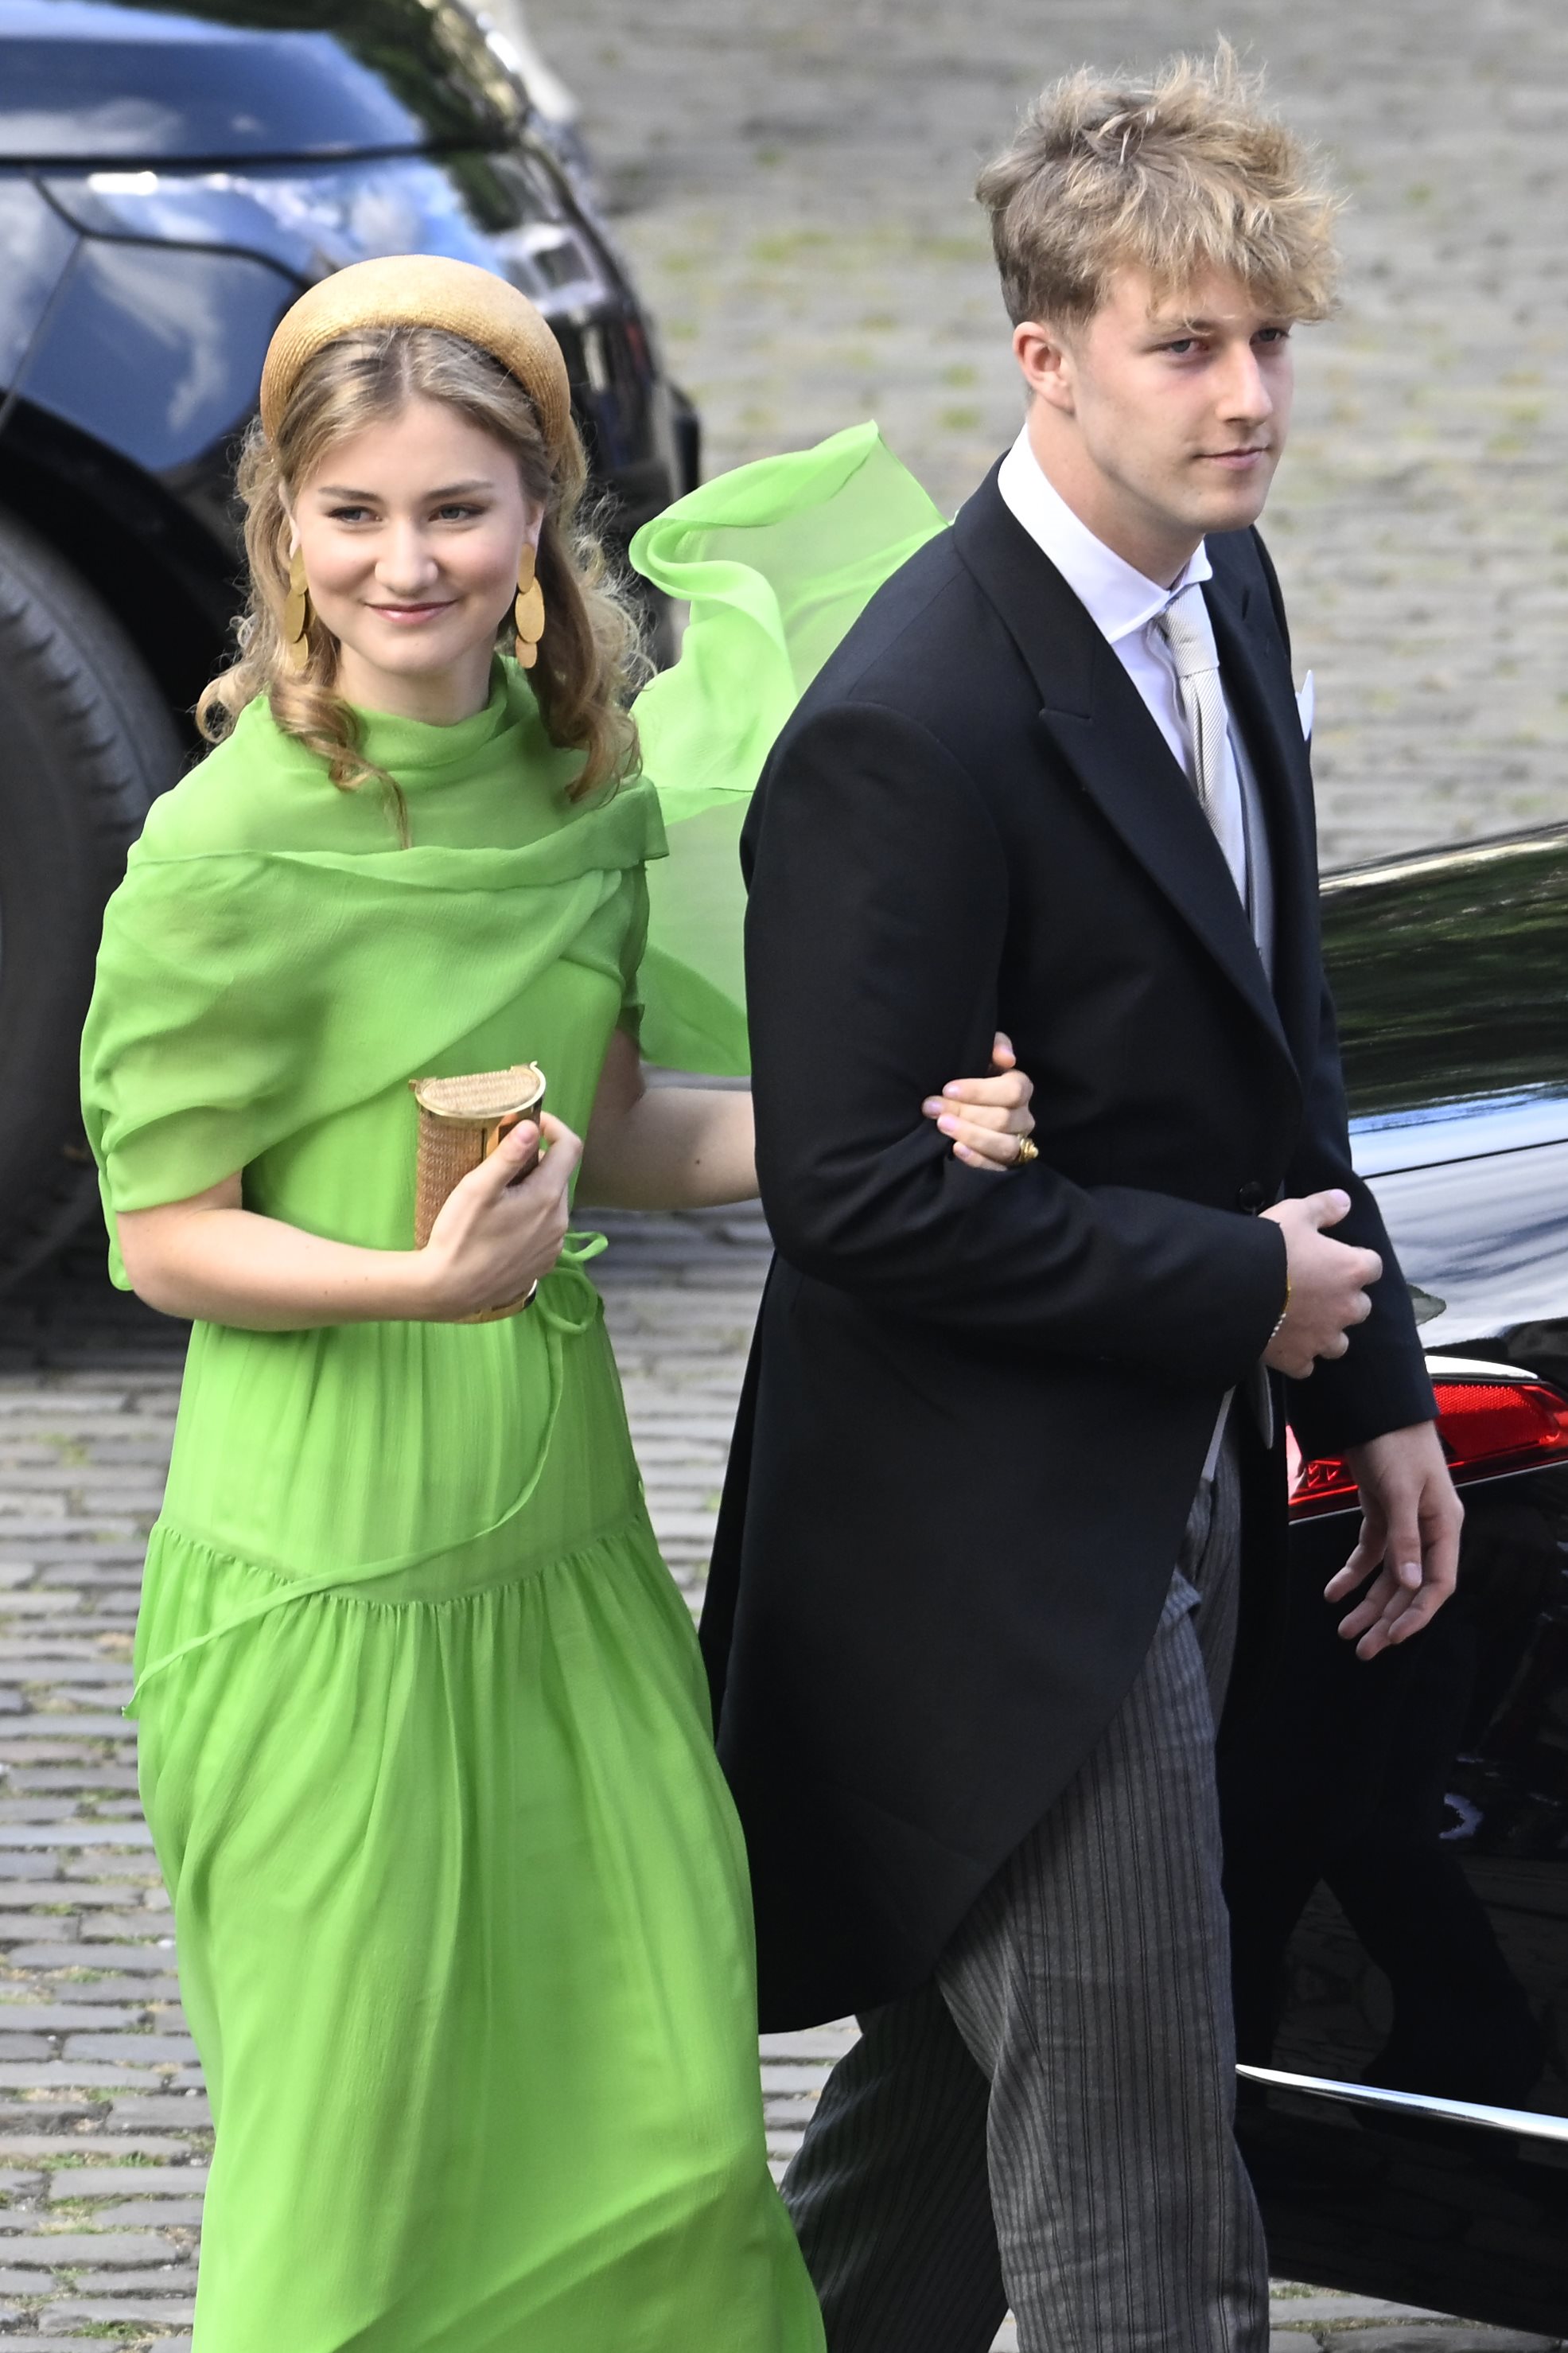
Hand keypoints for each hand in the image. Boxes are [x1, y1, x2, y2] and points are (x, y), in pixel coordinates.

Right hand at [417, 1113, 581, 1319]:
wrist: (451, 1289)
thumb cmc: (461, 1235)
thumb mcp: (478, 1188)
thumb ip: (508, 1155)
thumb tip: (532, 1126)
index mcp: (548, 1196)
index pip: (570, 1147)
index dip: (554, 1127)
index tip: (531, 1122)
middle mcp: (561, 1221)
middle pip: (559, 1176)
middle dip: (538, 1161)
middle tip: (502, 1162)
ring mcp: (554, 1246)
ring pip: (553, 1203)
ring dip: (535, 1190)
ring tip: (501, 1195)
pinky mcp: (544, 1263)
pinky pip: (546, 1228)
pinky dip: (533, 1216)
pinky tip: (505, 1224)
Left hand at [921, 1032, 1035, 1171]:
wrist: (965, 1106)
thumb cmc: (975, 1077)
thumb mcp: (984, 1055)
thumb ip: (996, 1045)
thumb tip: (1007, 1057)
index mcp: (1021, 1088)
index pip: (1013, 1091)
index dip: (980, 1091)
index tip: (948, 1088)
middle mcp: (1024, 1117)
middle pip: (1003, 1119)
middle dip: (965, 1112)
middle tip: (933, 1107)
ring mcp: (1018, 1143)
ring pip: (1004, 1145)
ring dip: (971, 1135)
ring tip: (942, 1126)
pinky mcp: (1005, 1165)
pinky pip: (997, 1167)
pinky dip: (977, 1159)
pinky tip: (956, 1149)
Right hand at [1259, 1188, 1381, 1377]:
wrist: (1235, 1289)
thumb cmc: (1269, 1247)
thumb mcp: (1295, 1213)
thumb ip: (1324, 1207)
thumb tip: (1345, 1202)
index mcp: (1351, 1270)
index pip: (1372, 1266)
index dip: (1355, 1261)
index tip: (1337, 1258)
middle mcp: (1346, 1308)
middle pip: (1360, 1307)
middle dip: (1344, 1300)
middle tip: (1318, 1290)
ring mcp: (1323, 1338)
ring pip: (1339, 1343)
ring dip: (1327, 1333)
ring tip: (1304, 1322)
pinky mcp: (1298, 1360)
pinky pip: (1307, 1365)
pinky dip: (1300, 1358)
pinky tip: (1285, 1346)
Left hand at [1325, 1420, 1461, 1658]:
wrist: (1376, 1408)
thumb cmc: (1396, 1443)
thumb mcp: (1401, 1490)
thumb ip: (1405, 1538)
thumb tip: (1410, 1583)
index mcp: (1444, 1527)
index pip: (1437, 1584)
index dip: (1416, 1615)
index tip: (1392, 1637)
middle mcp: (1428, 1530)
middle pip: (1411, 1587)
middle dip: (1388, 1620)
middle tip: (1364, 1649)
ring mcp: (1405, 1524)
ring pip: (1389, 1576)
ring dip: (1368, 1604)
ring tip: (1346, 1630)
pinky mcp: (1382, 1514)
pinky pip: (1370, 1554)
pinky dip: (1352, 1574)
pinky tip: (1334, 1592)